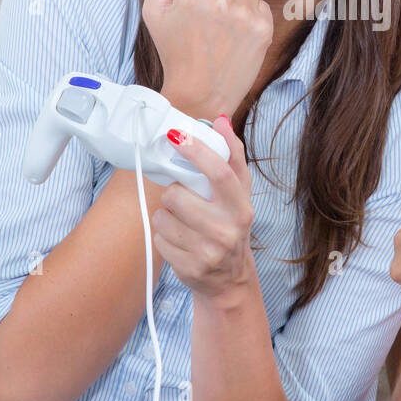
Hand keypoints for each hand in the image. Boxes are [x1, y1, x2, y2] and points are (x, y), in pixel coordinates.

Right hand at [141, 0, 273, 119]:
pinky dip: (251, 17)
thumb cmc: (175, 52)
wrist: (199, 94)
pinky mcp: (263, 28)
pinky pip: (261, 6)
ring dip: (235, 5)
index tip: (192, 16)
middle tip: (207, 26)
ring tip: (222, 31)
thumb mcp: (152, 11)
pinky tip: (237, 36)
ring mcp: (244, 13)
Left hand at [152, 116, 256, 304]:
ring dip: (166, 215)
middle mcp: (228, 230)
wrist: (229, 279)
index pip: (220, 172)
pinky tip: (180, 241)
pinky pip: (159, 237)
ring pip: (163, 216)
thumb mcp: (239, 193)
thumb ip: (232, 155)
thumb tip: (221, 121)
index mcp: (242, 207)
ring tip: (182, 223)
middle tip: (183, 199)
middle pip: (178, 195)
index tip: (176, 136)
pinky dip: (164, 235)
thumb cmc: (231, 225)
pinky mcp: (189, 267)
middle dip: (173, 193)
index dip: (196, 151)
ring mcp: (208, 251)